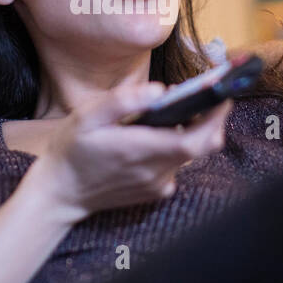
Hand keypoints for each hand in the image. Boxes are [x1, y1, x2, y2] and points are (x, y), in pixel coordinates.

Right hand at [33, 82, 231, 222]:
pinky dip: (177, 147)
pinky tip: (157, 135)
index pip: (197, 138)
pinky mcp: (155, 191)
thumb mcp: (87, 116)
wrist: (59, 192)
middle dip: (213, 118)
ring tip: (179, 108)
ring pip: (192, 154)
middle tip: (208, 92)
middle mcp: (156, 172)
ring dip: (193, 130)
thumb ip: (124, 101)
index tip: (222, 90)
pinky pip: (178, 165)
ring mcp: (158, 184)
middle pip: (204, 146)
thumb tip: (160, 90)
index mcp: (141, 150)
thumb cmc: (71, 149)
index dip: (216, 115)